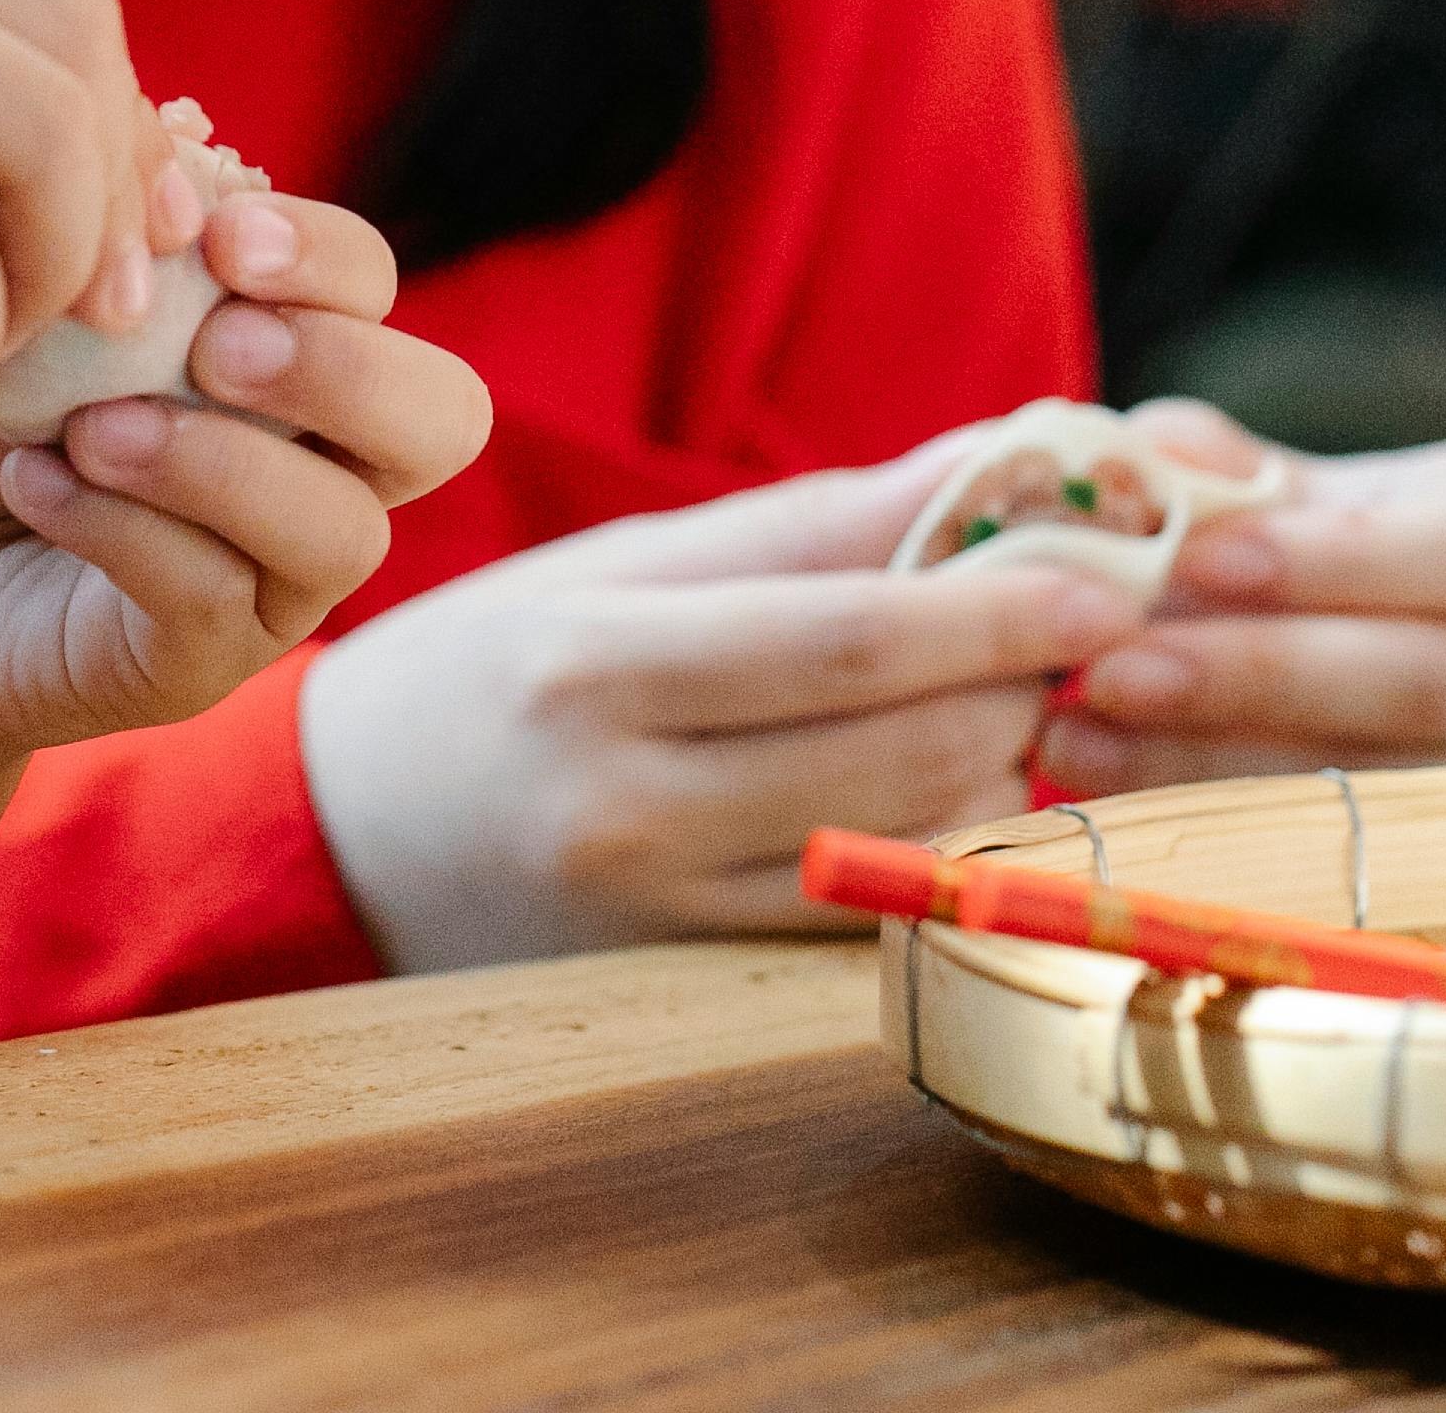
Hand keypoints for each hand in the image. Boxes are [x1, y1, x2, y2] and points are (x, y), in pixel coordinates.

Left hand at [0, 189, 488, 774]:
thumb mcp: (24, 293)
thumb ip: (112, 228)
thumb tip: (183, 154)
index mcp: (289, 349)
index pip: (375, 285)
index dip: (324, 255)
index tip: (219, 234)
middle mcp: (317, 462)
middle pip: (445, 418)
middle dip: (343, 367)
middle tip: (215, 347)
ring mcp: (273, 577)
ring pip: (343, 531)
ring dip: (217, 463)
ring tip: (90, 428)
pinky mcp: (198, 662)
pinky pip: (215, 599)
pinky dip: (123, 529)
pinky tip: (33, 482)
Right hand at [298, 430, 1150, 967]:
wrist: (341, 832)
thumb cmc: (493, 666)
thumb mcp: (620, 567)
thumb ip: (810, 526)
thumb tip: (994, 464)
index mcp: (595, 659)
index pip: (842, 637)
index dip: (994, 606)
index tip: (1104, 573)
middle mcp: (621, 794)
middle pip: (895, 748)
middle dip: (1027, 685)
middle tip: (1103, 631)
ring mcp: (653, 907)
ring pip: (898, 841)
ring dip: (1010, 770)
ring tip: (1052, 700)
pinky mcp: (683, 980)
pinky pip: (860, 917)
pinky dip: (945, 848)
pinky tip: (982, 795)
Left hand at [1031, 403, 1445, 794]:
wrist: (1326, 630)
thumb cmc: (1290, 538)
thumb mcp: (1264, 482)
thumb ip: (1207, 464)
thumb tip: (1151, 461)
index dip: (1333, 562)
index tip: (1197, 556)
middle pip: (1423, 681)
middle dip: (1256, 675)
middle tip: (1111, 665)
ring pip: (1374, 782)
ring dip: (1211, 758)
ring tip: (1078, 728)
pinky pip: (1333, 846)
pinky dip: (1205, 809)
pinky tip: (1103, 777)